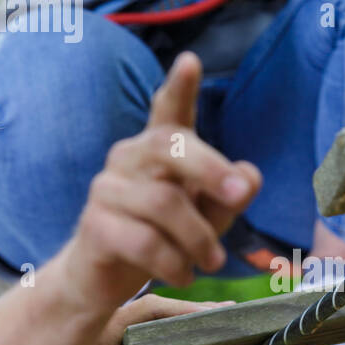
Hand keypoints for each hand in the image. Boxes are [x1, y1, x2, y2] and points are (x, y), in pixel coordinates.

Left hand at [55, 291, 236, 344]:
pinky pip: (159, 329)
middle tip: (228, 310)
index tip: (209, 313)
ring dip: (189, 317)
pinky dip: (181, 331)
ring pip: (160, 317)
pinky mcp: (131, 342)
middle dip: (192, 309)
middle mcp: (113, 323)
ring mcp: (122, 331)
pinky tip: (204, 332)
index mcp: (106, 329)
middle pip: (157, 308)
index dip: (181, 309)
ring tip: (223, 316)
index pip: (148, 309)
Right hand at [59, 50, 262, 312]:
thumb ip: (228, 197)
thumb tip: (250, 176)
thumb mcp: (205, 219)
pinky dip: (173, 263)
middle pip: (169, 146)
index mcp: (158, 150)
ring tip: (211, 262)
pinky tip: (183, 275)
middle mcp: (128, 158)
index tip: (190, 63)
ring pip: (164, 202)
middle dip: (210, 168)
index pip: (168, 111)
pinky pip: (143, 240)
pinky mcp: (94, 224)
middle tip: (242, 195)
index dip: (180, 88)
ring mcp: (106, 189)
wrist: (101, 281)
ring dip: (198, 238)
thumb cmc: (160, 240)